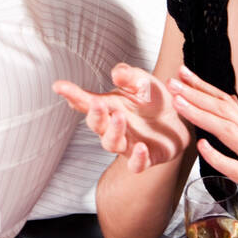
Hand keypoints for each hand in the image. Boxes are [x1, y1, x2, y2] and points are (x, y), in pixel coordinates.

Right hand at [53, 63, 191, 172]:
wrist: (179, 120)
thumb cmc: (154, 101)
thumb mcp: (143, 81)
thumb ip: (129, 75)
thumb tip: (116, 73)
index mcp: (110, 107)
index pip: (86, 102)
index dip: (72, 94)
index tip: (59, 86)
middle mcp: (114, 127)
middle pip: (96, 125)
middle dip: (94, 115)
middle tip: (96, 103)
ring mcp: (128, 144)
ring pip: (111, 144)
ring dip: (113, 132)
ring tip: (119, 117)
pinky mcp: (146, 158)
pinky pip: (136, 164)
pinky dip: (137, 159)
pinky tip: (141, 147)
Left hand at [168, 65, 237, 235]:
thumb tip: (227, 112)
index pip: (227, 103)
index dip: (204, 88)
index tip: (182, 75)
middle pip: (225, 111)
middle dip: (196, 95)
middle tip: (172, 81)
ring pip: (229, 132)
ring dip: (202, 115)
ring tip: (179, 103)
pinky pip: (237, 168)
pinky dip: (218, 156)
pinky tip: (202, 146)